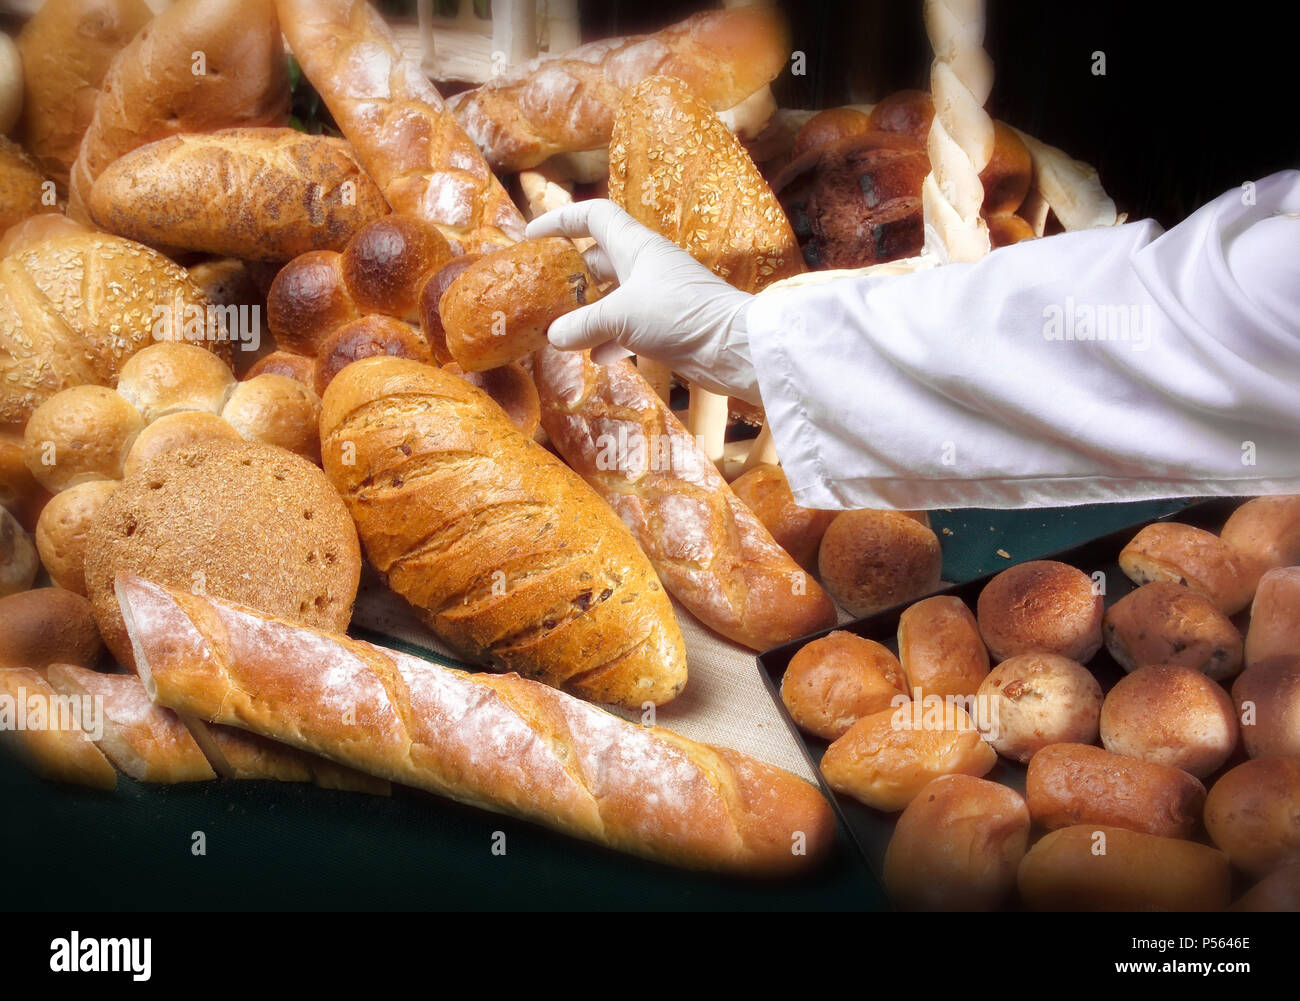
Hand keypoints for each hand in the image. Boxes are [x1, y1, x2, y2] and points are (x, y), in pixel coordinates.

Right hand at [525, 199, 760, 402]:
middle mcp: (645, 265)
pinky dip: (610, 339)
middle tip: (542, 293)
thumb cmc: (678, 314)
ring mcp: (656, 295)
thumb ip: (583, 324)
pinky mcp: (666, 325)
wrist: (731, 346)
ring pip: (612, 297)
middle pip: (598, 259)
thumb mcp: (621, 316)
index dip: (561, 220)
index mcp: (635, 245)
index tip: (532, 236)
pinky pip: (628, 327)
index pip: (593, 216)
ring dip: (588, 312)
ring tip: (560, 331)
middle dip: (570, 275)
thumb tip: (553, 335)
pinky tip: (596, 357)